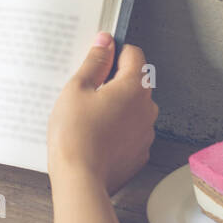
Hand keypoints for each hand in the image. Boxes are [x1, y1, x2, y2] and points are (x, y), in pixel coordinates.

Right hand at [47, 33, 157, 194]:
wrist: (80, 181)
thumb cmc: (75, 135)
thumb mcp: (77, 89)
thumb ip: (95, 62)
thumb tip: (105, 42)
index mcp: (134, 87)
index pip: (134, 54)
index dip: (114, 52)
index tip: (98, 58)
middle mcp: (147, 109)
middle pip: (135, 81)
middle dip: (114, 81)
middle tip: (86, 92)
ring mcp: (146, 133)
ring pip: (133, 108)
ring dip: (117, 106)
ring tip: (88, 118)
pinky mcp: (140, 153)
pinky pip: (131, 131)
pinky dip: (118, 130)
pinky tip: (97, 136)